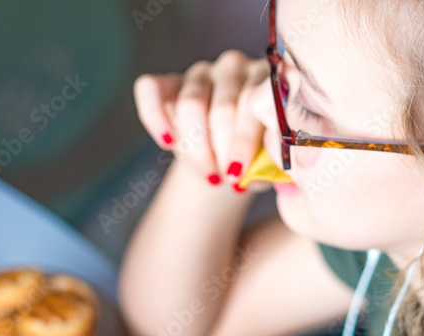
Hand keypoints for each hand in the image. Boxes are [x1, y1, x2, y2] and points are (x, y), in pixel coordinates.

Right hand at [134, 51, 270, 190]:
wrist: (225, 161)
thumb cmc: (252, 158)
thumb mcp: (268, 159)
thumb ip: (272, 157)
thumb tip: (259, 168)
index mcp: (266, 79)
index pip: (256, 102)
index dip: (244, 141)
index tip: (237, 173)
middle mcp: (234, 67)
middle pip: (224, 106)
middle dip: (221, 150)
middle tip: (222, 179)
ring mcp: (199, 72)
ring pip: (191, 103)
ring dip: (196, 147)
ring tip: (206, 175)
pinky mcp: (165, 82)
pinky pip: (150, 90)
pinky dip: (155, 117)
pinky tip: (167, 143)